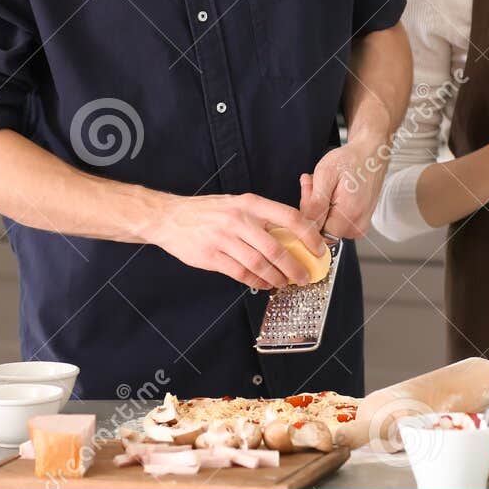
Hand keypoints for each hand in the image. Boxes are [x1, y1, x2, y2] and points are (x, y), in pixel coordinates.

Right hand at [146, 193, 329, 288]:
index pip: (289, 217)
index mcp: (250, 203)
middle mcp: (239, 219)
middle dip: (296, 267)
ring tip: (285, 283)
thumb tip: (291, 237)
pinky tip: (264, 284)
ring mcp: (224, 238)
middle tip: (305, 276)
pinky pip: (242, 274)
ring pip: (260, 264)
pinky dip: (257, 282)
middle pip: (277, 248)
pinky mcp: (212, 256)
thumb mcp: (236, 204)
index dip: (308, 235)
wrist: (170, 217)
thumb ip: (260, 217)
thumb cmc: (208, 211)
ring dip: (277, 277)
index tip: (319, 249)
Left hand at [302, 138, 383, 238]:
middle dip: (311, 207)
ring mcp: (359, 226)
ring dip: (318, 206)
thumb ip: (315, 205)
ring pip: (327, 225)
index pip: (316, 233)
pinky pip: (336, 222)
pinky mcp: (359, 222)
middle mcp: (357, 225)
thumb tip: (307, 228)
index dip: (307, 214)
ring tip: (320, 184)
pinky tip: (328, 191)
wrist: (371, 154)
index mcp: (350, 215)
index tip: (308, 191)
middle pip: (321, 229)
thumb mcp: (325, 175)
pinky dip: (327, 208)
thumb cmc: (350, 160)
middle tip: (311, 183)